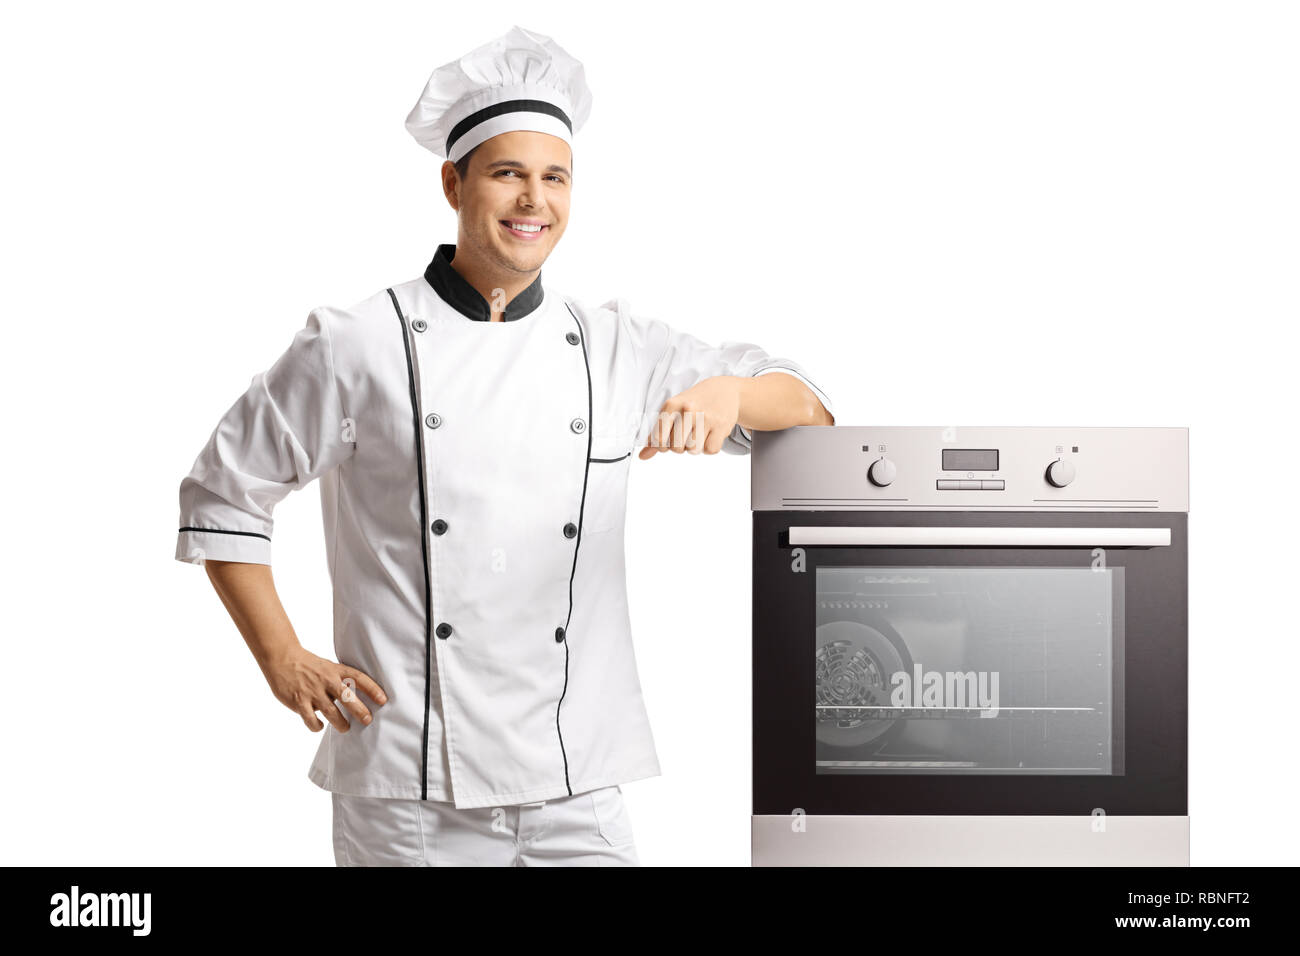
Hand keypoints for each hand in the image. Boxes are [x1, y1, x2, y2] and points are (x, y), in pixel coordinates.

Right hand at [262, 645, 386, 732]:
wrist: (282, 658)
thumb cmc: (308, 665)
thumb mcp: (328, 667)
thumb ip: (340, 680)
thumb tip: (356, 698)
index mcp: (335, 670)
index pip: (359, 679)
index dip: (373, 689)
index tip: (383, 700)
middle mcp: (326, 681)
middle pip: (348, 698)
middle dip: (360, 711)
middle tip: (367, 720)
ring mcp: (312, 692)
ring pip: (332, 713)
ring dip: (341, 723)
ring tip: (345, 728)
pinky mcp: (299, 702)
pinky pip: (311, 720)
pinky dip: (317, 726)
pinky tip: (319, 726)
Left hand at [640, 376, 742, 458]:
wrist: (724, 391)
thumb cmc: (693, 403)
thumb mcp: (672, 412)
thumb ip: (657, 434)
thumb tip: (642, 456)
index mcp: (671, 405)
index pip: (659, 439)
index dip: (662, 446)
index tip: (668, 440)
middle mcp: (688, 409)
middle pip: (676, 448)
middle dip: (680, 448)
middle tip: (686, 436)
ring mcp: (706, 417)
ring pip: (693, 450)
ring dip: (695, 448)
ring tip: (698, 434)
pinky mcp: (721, 425)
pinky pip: (710, 450)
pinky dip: (709, 447)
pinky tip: (709, 435)